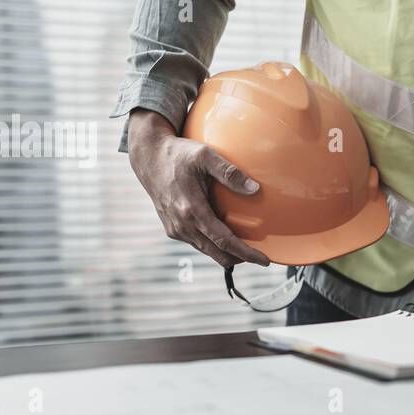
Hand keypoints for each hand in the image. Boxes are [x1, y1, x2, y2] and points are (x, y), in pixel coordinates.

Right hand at [127, 108, 269, 268]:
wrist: (149, 157)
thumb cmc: (178, 154)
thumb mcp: (205, 156)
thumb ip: (230, 172)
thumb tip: (254, 188)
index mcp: (191, 210)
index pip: (224, 241)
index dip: (246, 253)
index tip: (264, 260)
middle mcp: (182, 225)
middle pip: (218, 254)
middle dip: (240, 259)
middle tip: (260, 256)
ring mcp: (175, 229)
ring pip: (208, 251)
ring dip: (227, 253)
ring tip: (246, 246)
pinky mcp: (172, 229)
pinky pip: (198, 243)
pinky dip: (214, 245)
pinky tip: (225, 234)